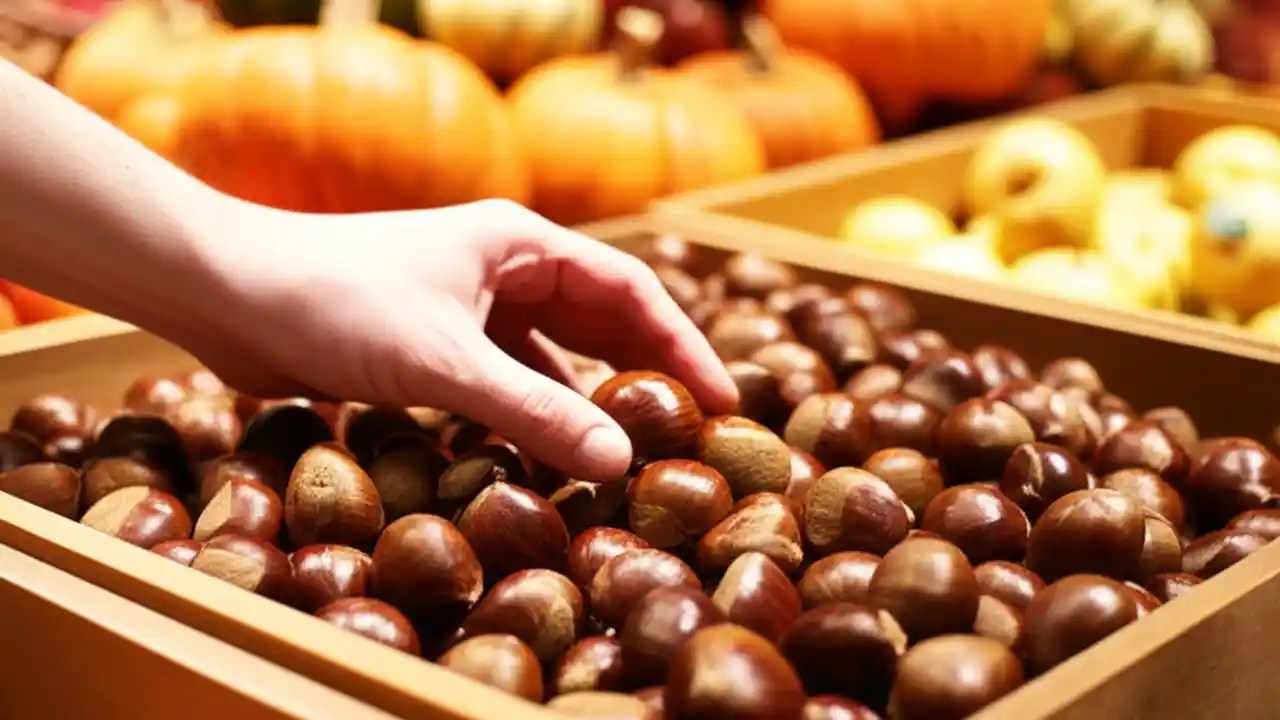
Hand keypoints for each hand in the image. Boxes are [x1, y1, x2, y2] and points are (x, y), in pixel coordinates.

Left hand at [186, 199, 736, 481]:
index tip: (721, 403)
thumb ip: (535, 412)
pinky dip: (529, 421)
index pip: (629, 293)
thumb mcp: (446, 362)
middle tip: (690, 439)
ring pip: (551, 361)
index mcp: (522, 244)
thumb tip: (619, 462)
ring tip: (628, 462)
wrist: (227, 295)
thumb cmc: (336, 302)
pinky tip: (548, 463)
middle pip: (599, 326)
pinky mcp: (432, 348)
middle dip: (643, 379)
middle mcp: (503, 271)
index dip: (681, 347)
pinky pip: (503, 386)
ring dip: (585, 407)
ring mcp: (468, 310)